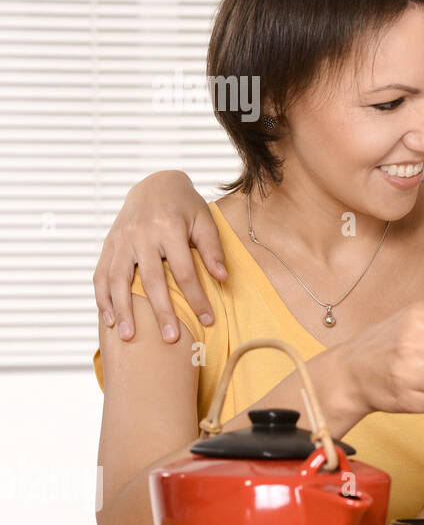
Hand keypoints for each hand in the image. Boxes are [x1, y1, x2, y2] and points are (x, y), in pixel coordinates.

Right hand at [93, 171, 223, 341]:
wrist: (155, 184)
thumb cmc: (186, 207)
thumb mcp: (204, 220)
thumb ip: (212, 249)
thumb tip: (222, 279)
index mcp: (168, 228)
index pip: (184, 271)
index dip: (197, 298)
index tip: (208, 321)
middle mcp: (141, 235)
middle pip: (151, 280)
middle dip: (161, 311)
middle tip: (170, 340)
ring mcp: (121, 240)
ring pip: (118, 279)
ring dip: (122, 310)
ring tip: (129, 337)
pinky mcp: (108, 245)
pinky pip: (100, 274)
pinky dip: (102, 298)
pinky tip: (108, 320)